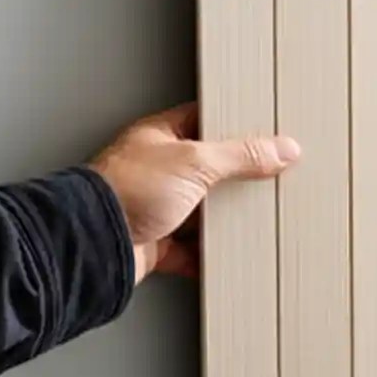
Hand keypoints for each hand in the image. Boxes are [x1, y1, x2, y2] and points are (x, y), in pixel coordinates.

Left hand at [90, 103, 300, 283]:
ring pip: (205, 212)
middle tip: (267, 179)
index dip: (237, 126)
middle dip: (237, 179)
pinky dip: (211, 256)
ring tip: (253, 220)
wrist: (96, 242)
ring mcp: (159, 208)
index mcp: (162, 137)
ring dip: (225, 220)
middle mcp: (159, 171)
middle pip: (211, 171)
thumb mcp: (195, 161)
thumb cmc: (125, 190)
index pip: (206, 121)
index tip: (266, 133)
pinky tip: (228, 255)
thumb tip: (280, 148)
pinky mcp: (160, 243)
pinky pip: (193, 250)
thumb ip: (242, 155)